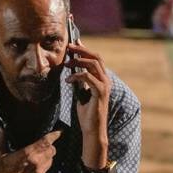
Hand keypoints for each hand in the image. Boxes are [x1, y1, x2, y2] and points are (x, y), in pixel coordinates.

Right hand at [0, 128, 63, 172]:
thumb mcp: (0, 154)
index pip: (46, 142)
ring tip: (39, 156)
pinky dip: (43, 168)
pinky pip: (46, 171)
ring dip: (47, 157)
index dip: (54, 136)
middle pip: (52, 151)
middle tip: (45, 145)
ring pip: (51, 161)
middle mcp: (37, 163)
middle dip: (50, 146)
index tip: (58, 132)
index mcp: (28, 154)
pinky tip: (34, 168)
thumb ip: (2, 138)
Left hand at [64, 43, 111, 157]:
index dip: (85, 49)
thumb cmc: (87, 113)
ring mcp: (104, 85)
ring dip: (78, 60)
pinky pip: (87, 77)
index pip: (95, 59)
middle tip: (69, 47)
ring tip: (66, 63)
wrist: (92, 129)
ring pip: (93, 64)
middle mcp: (106, 80)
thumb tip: (73, 69)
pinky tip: (68, 80)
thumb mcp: (82, 93)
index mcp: (102, 79)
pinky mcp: (100, 92)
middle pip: (96, 57)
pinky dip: (76, 75)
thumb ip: (81, 81)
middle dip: (82, 50)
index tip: (74, 42)